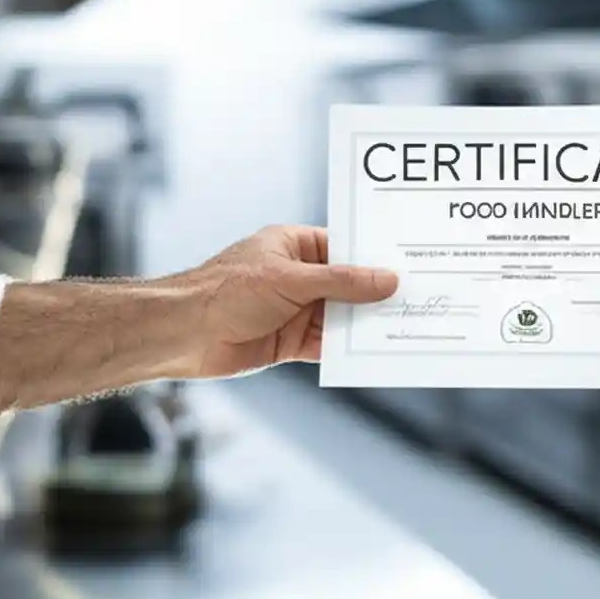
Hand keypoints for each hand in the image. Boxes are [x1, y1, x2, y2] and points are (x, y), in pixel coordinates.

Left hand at [187, 225, 396, 377]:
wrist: (183, 334)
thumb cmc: (226, 291)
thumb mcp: (292, 279)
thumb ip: (342, 282)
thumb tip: (386, 280)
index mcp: (295, 246)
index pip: (345, 248)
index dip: (374, 257)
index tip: (408, 264)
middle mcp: (298, 277)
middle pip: (348, 285)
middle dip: (376, 294)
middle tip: (416, 298)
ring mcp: (295, 310)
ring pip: (341, 316)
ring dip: (365, 323)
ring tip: (404, 326)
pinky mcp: (290, 342)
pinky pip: (328, 344)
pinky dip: (348, 349)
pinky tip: (373, 352)